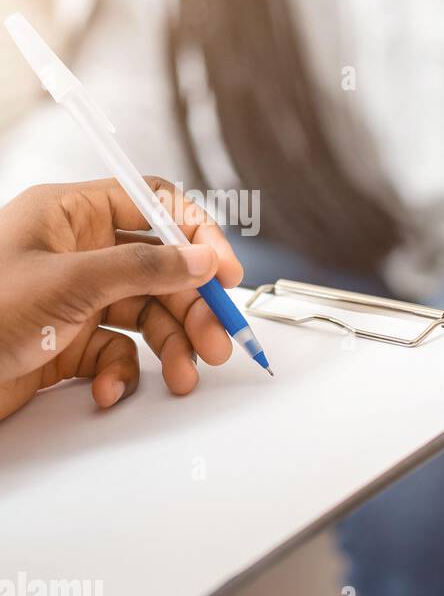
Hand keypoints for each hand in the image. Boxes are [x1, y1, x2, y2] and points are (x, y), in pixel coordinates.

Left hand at [0, 178, 243, 421]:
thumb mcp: (68, 283)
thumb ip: (143, 268)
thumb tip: (202, 258)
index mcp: (69, 215)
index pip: (154, 205)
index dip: (196, 235)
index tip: (224, 272)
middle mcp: (75, 252)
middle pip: (161, 268)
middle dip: (192, 308)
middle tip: (216, 341)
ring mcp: (73, 298)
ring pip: (147, 315)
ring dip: (171, 348)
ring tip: (183, 377)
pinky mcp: (67, 342)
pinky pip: (117, 352)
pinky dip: (123, 374)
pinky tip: (109, 390)